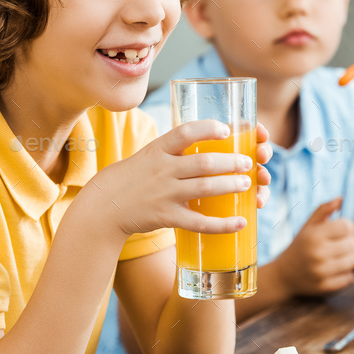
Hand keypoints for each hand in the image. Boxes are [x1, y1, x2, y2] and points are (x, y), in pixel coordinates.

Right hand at [85, 119, 268, 239]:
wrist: (104, 206)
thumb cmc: (131, 178)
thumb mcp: (148, 155)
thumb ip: (173, 149)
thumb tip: (205, 138)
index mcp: (158, 150)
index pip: (185, 132)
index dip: (208, 128)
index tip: (227, 129)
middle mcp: (162, 170)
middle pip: (203, 162)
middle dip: (231, 161)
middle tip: (248, 163)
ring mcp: (165, 194)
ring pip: (205, 188)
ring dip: (231, 185)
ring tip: (247, 184)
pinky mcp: (166, 217)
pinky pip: (199, 222)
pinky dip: (223, 224)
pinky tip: (241, 222)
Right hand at [279, 197, 353, 294]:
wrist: (283, 275)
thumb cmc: (299, 246)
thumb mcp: (308, 226)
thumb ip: (324, 210)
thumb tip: (341, 198)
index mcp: (314, 235)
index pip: (347, 226)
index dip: (345, 227)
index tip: (338, 231)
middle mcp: (317, 253)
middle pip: (353, 244)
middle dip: (348, 243)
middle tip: (339, 245)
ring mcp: (321, 272)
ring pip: (353, 261)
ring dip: (349, 258)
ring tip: (338, 257)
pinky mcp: (324, 287)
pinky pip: (348, 278)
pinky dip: (345, 274)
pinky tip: (335, 270)